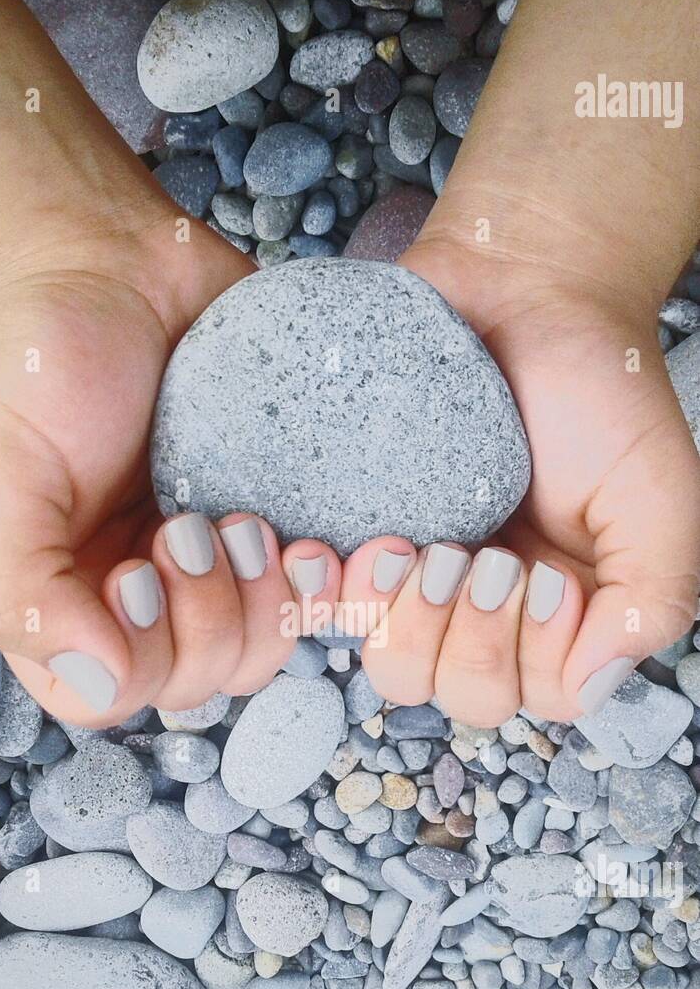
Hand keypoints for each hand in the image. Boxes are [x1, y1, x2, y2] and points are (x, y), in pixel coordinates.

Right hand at [0, 211, 341, 725]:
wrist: (108, 253)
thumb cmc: (33, 354)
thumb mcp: (0, 478)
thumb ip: (22, 593)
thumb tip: (99, 678)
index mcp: (62, 595)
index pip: (108, 693)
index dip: (139, 657)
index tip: (140, 571)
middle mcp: (138, 591)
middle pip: (196, 679)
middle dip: (209, 618)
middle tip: (194, 526)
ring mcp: (213, 558)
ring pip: (260, 647)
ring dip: (267, 604)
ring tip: (251, 524)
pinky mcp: (274, 514)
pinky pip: (315, 590)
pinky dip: (324, 585)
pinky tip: (317, 547)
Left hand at [351, 239, 699, 724]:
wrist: (523, 292)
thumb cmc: (598, 390)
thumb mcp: (659, 493)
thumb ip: (650, 597)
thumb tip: (594, 684)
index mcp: (566, 615)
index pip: (543, 696)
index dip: (532, 656)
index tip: (543, 577)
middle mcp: (490, 611)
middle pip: (464, 694)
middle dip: (469, 637)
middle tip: (482, 556)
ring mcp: (421, 582)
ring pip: (395, 669)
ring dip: (404, 620)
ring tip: (416, 546)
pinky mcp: (361, 540)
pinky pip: (331, 608)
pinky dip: (332, 594)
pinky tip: (338, 551)